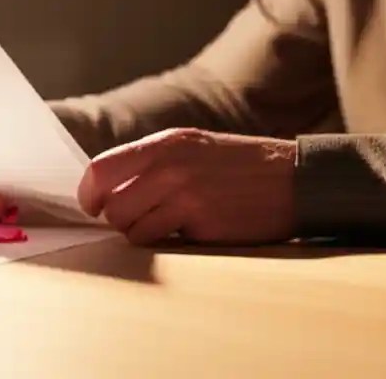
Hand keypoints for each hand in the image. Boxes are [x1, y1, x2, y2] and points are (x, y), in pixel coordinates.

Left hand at [77, 128, 296, 245]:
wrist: (294, 179)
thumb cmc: (243, 167)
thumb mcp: (195, 147)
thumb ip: (155, 161)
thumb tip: (111, 187)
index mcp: (166, 142)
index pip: (101, 168)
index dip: (90, 194)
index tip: (95, 207)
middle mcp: (170, 166)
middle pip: (111, 205)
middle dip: (117, 219)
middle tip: (137, 221)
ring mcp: (185, 194)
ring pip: (130, 227)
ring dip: (141, 233)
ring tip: (167, 226)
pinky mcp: (200, 223)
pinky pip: (158, 242)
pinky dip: (164, 243)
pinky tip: (187, 232)